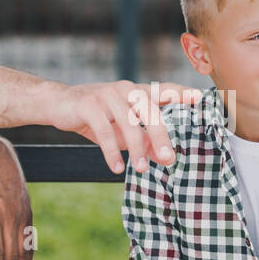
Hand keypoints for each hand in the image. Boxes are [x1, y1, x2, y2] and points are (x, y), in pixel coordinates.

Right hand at [48, 80, 201, 173]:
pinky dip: (111, 151)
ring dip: (136, 149)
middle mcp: (125, 90)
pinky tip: (115, 167)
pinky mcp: (89, 104)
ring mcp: (107, 95)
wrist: (58, 104)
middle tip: (168, 159)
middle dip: (160, 137)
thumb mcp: (122, 130)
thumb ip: (144, 140)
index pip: (163, 91)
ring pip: (128, 124)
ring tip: (140, 169)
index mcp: (136, 93)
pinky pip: (104, 132)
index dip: (181, 93)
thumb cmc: (96, 117)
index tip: (200, 98)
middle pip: (150, 112)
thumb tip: (165, 157)